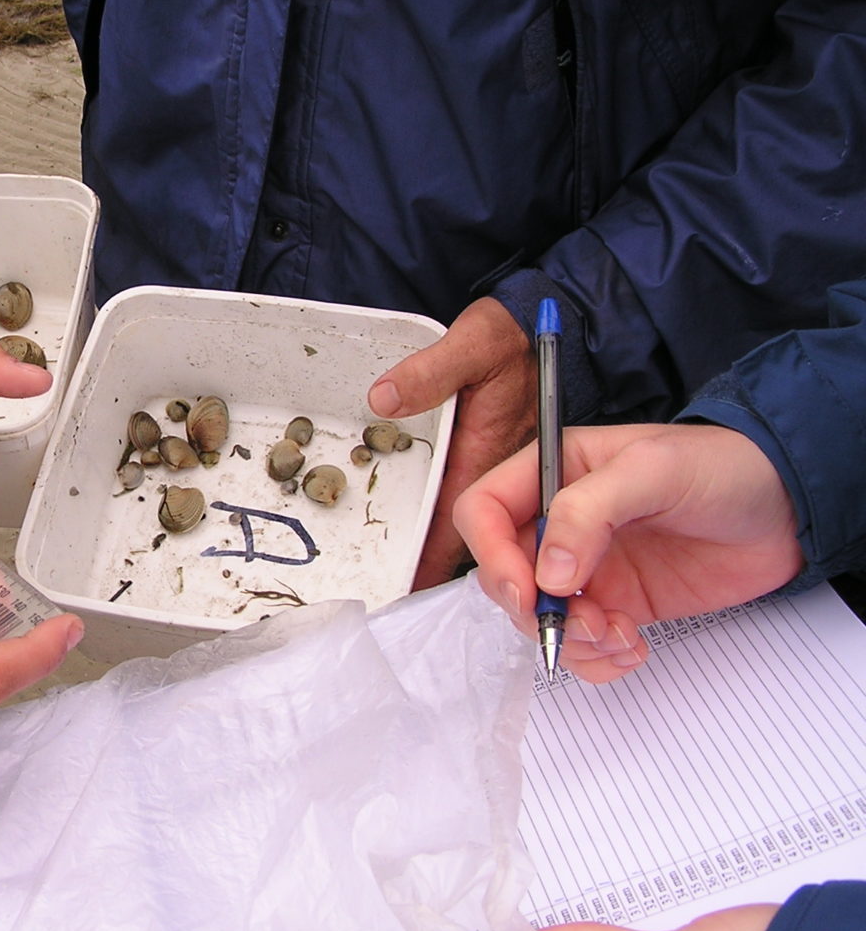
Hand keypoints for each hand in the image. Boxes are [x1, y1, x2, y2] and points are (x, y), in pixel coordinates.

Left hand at [368, 296, 534, 589]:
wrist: (546, 328)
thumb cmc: (511, 338)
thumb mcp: (473, 344)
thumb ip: (431, 372)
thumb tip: (384, 399)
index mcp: (484, 453)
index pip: (459, 523)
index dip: (432, 562)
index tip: (405, 595)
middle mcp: (491, 471)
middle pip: (464, 537)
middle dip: (433, 570)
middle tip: (391, 602)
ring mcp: (493, 470)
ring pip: (469, 526)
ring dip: (443, 554)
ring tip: (402, 586)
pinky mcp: (490, 460)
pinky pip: (471, 504)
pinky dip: (453, 526)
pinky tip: (427, 540)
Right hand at [453, 423, 802, 682]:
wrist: (790, 507)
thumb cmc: (725, 466)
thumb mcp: (653, 470)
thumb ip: (591, 512)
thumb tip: (547, 573)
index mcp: (552, 473)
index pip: (483, 511)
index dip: (491, 554)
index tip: (526, 589)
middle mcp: (558, 522)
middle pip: (505, 575)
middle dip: (536, 609)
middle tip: (585, 621)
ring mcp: (586, 567)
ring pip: (539, 618)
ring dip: (571, 640)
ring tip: (620, 636)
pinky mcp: (616, 603)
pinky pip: (581, 644)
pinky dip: (597, 660)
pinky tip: (634, 647)